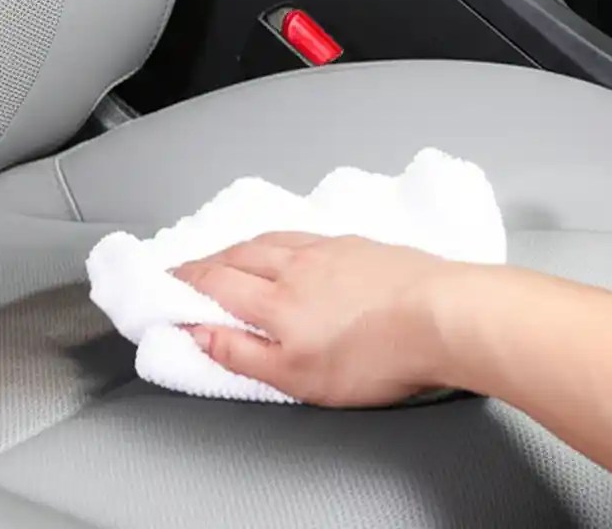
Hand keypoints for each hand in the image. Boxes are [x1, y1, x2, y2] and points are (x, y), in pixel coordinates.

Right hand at [173, 233, 464, 406]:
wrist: (446, 317)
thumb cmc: (376, 356)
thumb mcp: (296, 376)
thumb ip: (241, 353)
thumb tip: (196, 333)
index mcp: (274, 300)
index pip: (214, 282)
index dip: (184, 281)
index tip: (165, 280)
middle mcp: (296, 266)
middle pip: (238, 254)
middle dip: (207, 261)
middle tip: (190, 268)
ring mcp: (332, 251)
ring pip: (271, 240)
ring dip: (241, 245)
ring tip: (232, 254)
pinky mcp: (363, 246)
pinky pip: (306, 235)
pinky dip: (282, 240)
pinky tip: (291, 248)